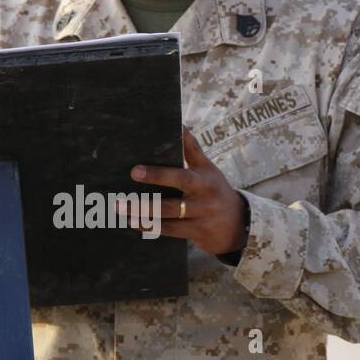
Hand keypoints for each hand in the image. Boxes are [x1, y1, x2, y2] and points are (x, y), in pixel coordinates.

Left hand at [119, 126, 248, 255]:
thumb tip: (179, 125)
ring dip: (144, 218)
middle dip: (145, 204)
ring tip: (122, 212)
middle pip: (172, 205)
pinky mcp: (197, 235)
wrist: (239, 223)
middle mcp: (203, 202)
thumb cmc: (216, 190)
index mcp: (203, 181)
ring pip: (169, 221)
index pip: (180, 177)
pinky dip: (152, 228)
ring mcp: (201, 220)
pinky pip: (171, 233)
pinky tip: (134, 223)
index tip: (134, 172)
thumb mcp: (208, 169)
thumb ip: (192, 149)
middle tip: (120, 200)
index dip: (158, 175)